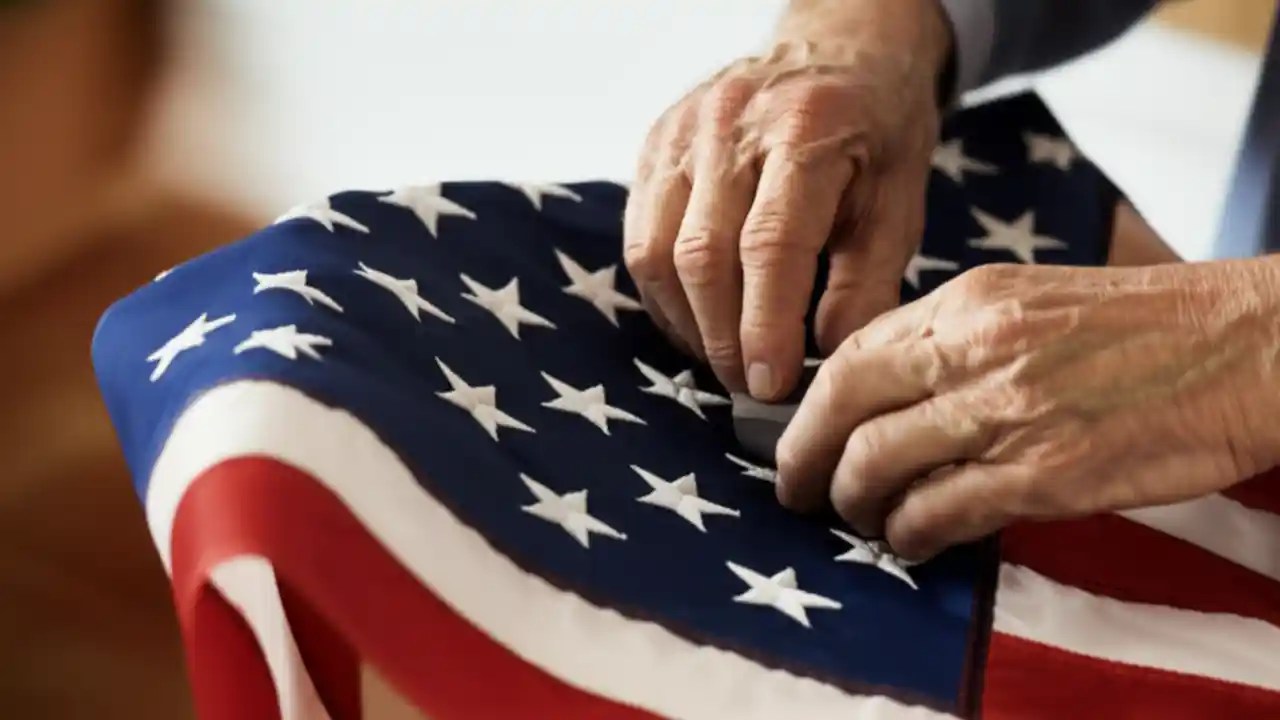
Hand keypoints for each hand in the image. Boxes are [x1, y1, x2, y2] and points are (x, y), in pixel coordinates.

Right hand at [623, 0, 952, 399]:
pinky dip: (665, 292)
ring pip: (656, 250)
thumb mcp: (899, 200)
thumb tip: (828, 359)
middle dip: (722, 337)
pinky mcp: (656, 142)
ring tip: (724, 357)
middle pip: (702, 254)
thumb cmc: (876, 130)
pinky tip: (698, 319)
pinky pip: (639, 233)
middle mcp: (732, 121)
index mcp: (807, 128)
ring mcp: (684, 129)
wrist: (839, 48)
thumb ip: (868, 282)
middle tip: (751, 384)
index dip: (764, 326)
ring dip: (687, 321)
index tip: (772, 385)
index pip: (769, 245)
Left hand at [775, 260, 1279, 560]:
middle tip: (798, 492)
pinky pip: (942, 510)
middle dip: (804, 458)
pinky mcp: (1048, 471)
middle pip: (845, 405)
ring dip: (855, 503)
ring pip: (880, 462)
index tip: (796, 439)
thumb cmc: (1146, 324)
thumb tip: (887, 396)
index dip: (809, 407)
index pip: (851, 353)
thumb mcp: (1033, 300)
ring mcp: (1009, 410)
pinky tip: (912, 541)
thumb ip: (956, 339)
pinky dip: (910, 533)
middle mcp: (976, 348)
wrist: (1247, 344)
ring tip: (861, 521)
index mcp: (971, 299)